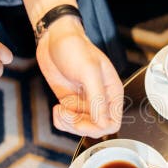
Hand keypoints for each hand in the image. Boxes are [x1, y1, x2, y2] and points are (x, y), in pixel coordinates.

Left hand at [35, 15, 122, 137]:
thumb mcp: (89, 71)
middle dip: (79, 126)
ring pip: (80, 127)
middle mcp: (100, 100)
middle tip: (66, 113)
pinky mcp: (70, 102)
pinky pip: (68, 121)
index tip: (83, 119)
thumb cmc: (75, 48)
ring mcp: (84, 102)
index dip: (98, 127)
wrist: (55, 38)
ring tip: (60, 109)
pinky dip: (60, 120)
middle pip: (95, 129)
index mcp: (112, 92)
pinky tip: (57, 108)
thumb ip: (98, 98)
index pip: (112, 123)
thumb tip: (103, 123)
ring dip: (68, 124)